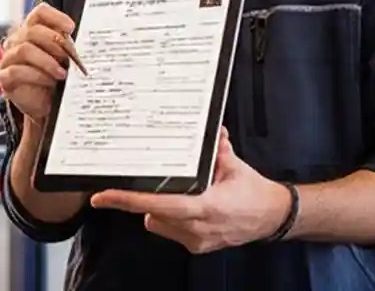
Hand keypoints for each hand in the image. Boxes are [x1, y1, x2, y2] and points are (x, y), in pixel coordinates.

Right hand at [0, 2, 76, 121]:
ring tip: (62, 73)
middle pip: (32, 31)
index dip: (55, 17)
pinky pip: (16, 71)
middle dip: (54, 42)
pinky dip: (36, 75)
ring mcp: (9, 58)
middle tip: (69, 56)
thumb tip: (83, 40)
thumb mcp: (65, 59)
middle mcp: (17, 40)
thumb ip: (69, 46)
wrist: (46, 105)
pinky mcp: (5, 77)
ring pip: (24, 50)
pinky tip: (49, 82)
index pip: (40, 13)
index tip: (71, 28)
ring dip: (47, 61)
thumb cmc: (56, 77)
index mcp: (33, 30)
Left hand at [89, 128, 291, 253]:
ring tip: (177, 191)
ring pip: (158, 222)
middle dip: (144, 197)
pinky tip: (185, 203)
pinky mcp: (196, 246)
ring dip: (159, 207)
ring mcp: (196, 240)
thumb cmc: (254, 193)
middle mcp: (198, 227)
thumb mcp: (234, 165)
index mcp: (206, 206)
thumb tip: (210, 129)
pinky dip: (169, 216)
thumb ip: (217, 148)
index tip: (102, 196)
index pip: (158, 204)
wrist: (272, 218)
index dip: (127, 200)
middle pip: (152, 213)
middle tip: (136, 181)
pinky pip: (169, 229)